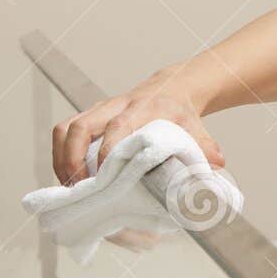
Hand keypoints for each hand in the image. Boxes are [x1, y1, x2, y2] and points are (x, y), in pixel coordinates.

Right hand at [51, 71, 222, 184]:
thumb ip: (205, 146)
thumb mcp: (196, 128)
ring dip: (60, 159)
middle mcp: (113, 107)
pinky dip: (60, 156)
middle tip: (78, 190)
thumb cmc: (181, 114)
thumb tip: (217, 164)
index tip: (103, 178)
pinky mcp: (89, 118)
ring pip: (64, 129)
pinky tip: (68, 179)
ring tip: (68, 188)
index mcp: (140, 109)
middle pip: (78, 126)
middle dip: (71, 159)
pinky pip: (63, 133)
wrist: (173, 88)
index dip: (106, 153)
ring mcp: (97, 112)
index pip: (117, 127)